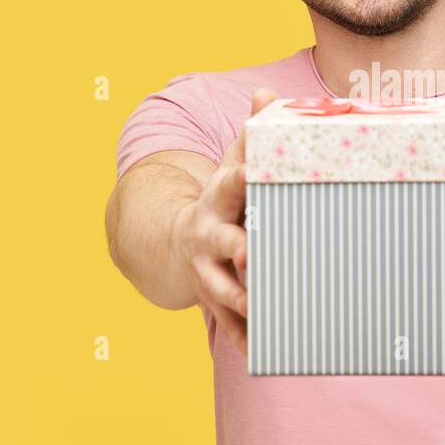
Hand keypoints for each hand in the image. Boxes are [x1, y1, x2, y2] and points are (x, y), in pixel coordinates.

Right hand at [181, 87, 276, 355]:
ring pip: (224, 291)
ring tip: (264, 309)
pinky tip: (265, 352)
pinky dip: (246, 339)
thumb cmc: (222, 200)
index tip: (250, 172)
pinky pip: (231, 325)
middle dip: (239, 250)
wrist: (178, 242)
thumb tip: (266, 93)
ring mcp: (208, 273)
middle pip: (224, 244)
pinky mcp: (215, 302)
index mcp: (217, 201)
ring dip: (244, 301)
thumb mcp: (230, 166)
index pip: (228, 186)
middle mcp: (208, 239)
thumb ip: (251, 135)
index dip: (239, 179)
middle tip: (254, 253)